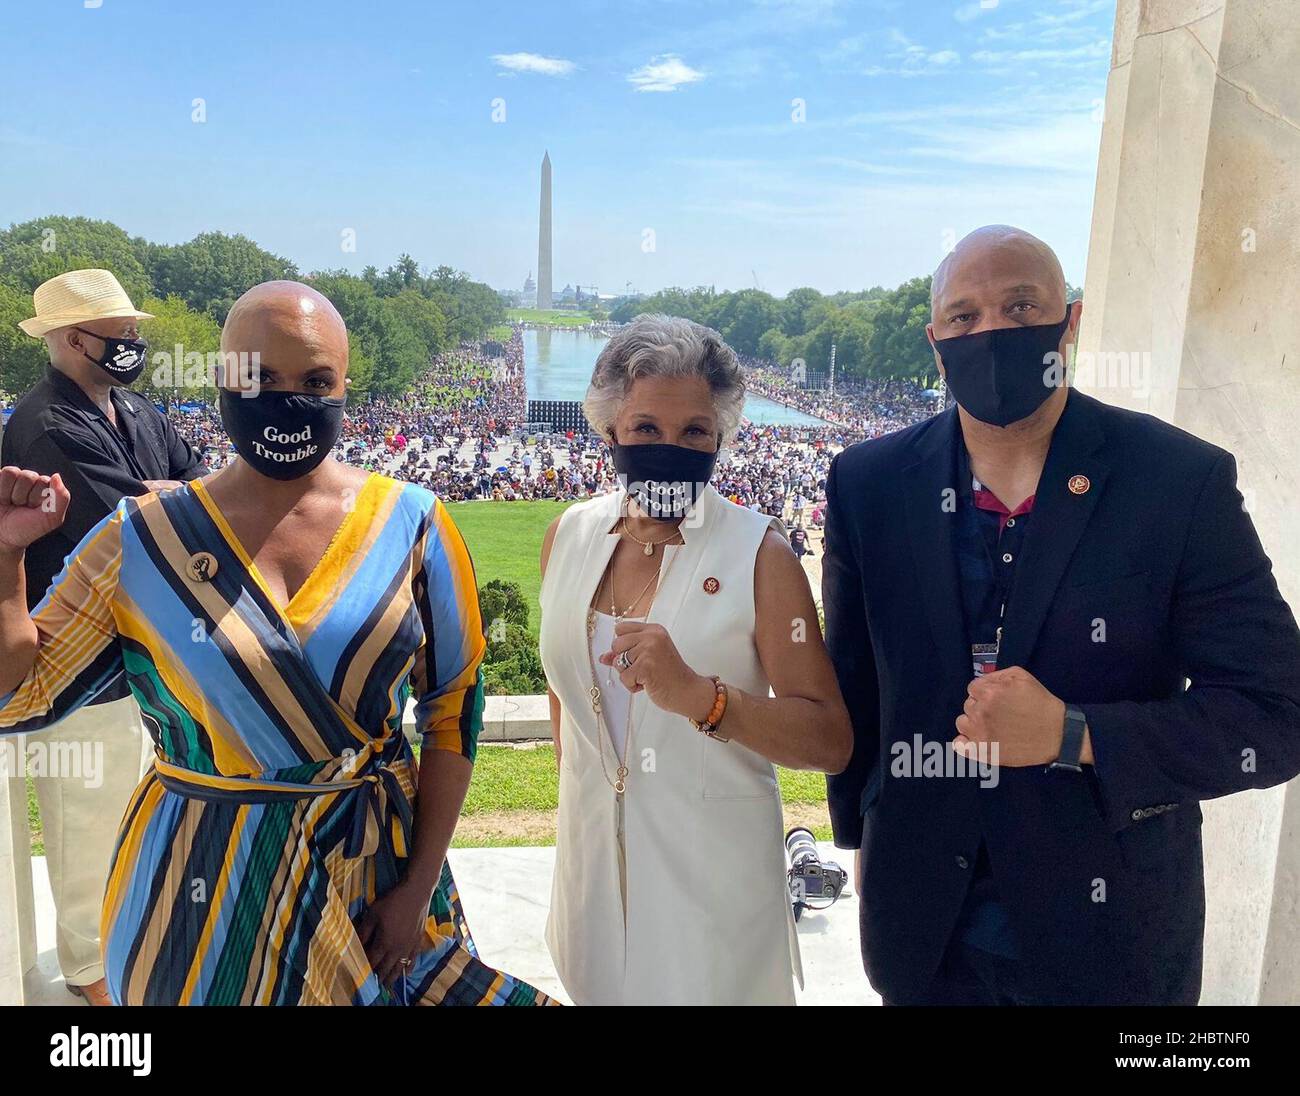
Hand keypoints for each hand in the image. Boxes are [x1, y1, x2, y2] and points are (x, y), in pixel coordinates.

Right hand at [0, 467, 68, 551]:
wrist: (3, 537)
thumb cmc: (28, 528)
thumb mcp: (52, 518)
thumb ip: (62, 497)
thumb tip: (56, 475)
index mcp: (46, 488)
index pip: (44, 480)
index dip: (37, 497)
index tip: (34, 509)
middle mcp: (30, 481)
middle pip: (28, 476)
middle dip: (23, 496)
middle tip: (21, 507)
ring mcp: (13, 479)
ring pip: (13, 473)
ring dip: (11, 493)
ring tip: (11, 503)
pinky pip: (3, 473)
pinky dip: (1, 490)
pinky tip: (3, 499)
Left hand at [355, 879, 430, 985]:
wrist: (416, 893)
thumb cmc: (392, 902)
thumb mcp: (372, 913)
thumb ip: (364, 931)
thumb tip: (354, 944)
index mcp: (384, 943)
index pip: (371, 961)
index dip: (364, 968)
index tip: (359, 973)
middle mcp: (396, 949)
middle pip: (385, 969)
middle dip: (377, 977)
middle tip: (372, 983)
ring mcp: (408, 947)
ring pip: (399, 968)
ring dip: (391, 978)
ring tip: (386, 984)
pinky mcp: (418, 943)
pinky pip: (413, 961)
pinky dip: (408, 970)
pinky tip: (405, 974)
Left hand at [600, 621, 714, 719]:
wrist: (688, 691)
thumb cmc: (669, 675)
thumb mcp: (648, 657)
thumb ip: (626, 653)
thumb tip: (603, 657)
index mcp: (653, 629)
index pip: (620, 628)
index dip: (623, 645)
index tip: (636, 655)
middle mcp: (652, 636)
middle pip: (616, 644)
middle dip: (623, 660)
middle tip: (642, 668)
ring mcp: (649, 650)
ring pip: (618, 662)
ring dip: (628, 675)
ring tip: (646, 677)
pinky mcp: (645, 667)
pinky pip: (624, 677)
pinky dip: (632, 686)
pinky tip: (648, 685)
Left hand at [953, 665, 1089, 767]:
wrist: (1057, 733)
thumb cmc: (1040, 703)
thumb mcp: (1021, 676)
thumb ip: (996, 675)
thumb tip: (982, 682)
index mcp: (988, 692)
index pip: (973, 689)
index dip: (985, 692)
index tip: (997, 699)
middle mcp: (981, 712)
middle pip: (968, 706)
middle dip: (981, 707)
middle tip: (1000, 713)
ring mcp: (980, 734)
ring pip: (962, 723)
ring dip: (973, 723)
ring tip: (992, 727)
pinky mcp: (984, 752)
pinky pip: (960, 746)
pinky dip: (964, 743)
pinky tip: (974, 741)